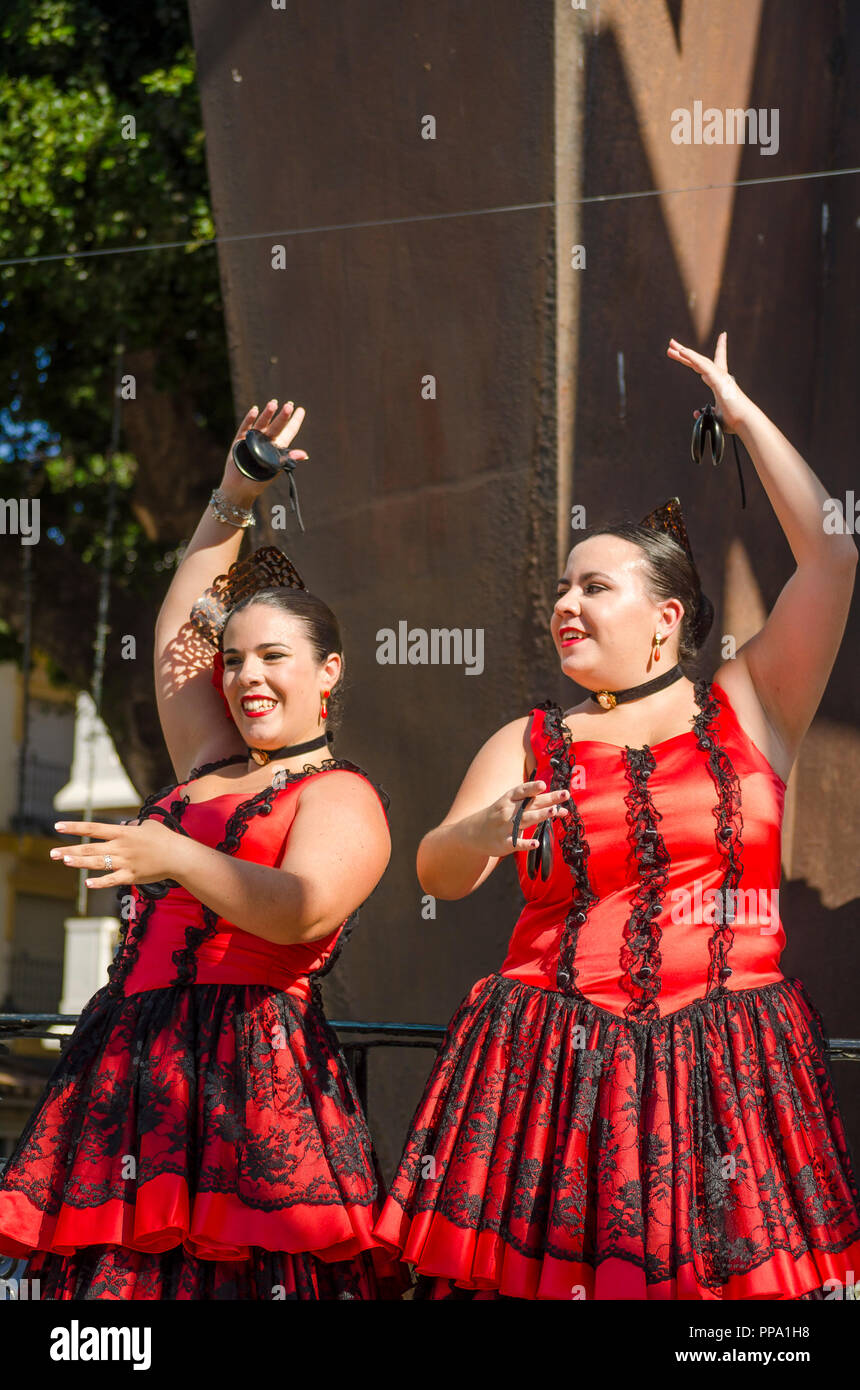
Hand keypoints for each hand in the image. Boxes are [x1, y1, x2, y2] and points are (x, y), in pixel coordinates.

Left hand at [51, 818, 182, 890]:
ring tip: (65, 861)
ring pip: (98, 862)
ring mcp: (125, 862)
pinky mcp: (131, 876)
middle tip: (52, 853)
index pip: (94, 828)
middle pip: (90, 847)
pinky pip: (112, 880)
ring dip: (80, 862)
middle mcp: (121, 847)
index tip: (58, 826)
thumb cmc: (165, 839)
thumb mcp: (148, 825)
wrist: (179, 857)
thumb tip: (123, 825)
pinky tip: (87, 883)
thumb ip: (132, 825)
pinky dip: (100, 882)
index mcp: (123, 832)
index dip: (75, 827)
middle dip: (70, 850)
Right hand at [220, 398, 308, 499]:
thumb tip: (305, 454)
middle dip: (283, 415)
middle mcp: (266, 440)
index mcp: (278, 447)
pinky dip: (250, 419)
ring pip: (262, 423)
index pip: (289, 431)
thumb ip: (287, 459)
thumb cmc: (259, 481)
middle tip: (289, 405)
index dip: (295, 421)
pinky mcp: (240, 440)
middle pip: (277, 425)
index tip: (300, 409)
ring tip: (273, 403)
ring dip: (268, 414)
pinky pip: (246, 427)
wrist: (240, 488)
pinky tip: (255, 410)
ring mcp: (253, 439)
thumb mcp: (275, 469)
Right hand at [467, 780, 569, 858]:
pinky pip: (517, 843)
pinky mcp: (504, 843)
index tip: (543, 784)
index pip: (522, 791)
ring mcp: (506, 827)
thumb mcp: (510, 805)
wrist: (472, 833)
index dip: (532, 787)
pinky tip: (536, 843)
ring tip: (554, 811)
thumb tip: (560, 807)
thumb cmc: (497, 815)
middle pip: (531, 804)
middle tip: (565, 794)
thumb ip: (535, 805)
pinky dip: (526, 844)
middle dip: (548, 800)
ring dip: (540, 815)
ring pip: (525, 820)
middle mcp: (508, 811)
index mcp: (509, 799)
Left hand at [666, 331, 750, 433]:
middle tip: (672, 345)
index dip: (719, 349)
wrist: (745, 422)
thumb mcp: (715, 416)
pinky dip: (692, 357)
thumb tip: (696, 412)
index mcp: (720, 383)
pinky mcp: (718, 379)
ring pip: (699, 360)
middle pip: (700, 361)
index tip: (723, 335)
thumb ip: (705, 412)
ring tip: (671, 345)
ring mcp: (720, 377)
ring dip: (684, 352)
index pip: (714, 365)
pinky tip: (683, 351)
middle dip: (686, 353)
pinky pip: (702, 365)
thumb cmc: (735, 421)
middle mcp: (721, 377)